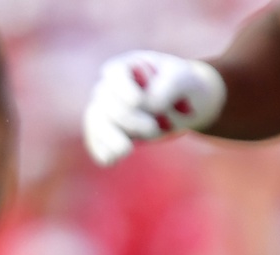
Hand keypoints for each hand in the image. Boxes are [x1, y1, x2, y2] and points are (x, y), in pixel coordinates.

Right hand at [82, 51, 227, 166]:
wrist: (183, 106)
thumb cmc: (182, 85)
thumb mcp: (182, 78)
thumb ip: (168, 86)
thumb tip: (149, 105)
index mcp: (127, 67)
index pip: (114, 73)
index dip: (121, 88)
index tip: (137, 101)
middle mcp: (110, 87)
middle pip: (106, 103)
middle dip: (128, 119)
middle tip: (153, 128)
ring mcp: (106, 111)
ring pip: (96, 124)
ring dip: (110, 139)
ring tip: (126, 151)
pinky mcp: (107, 133)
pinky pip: (97, 142)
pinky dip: (102, 152)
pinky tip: (111, 161)